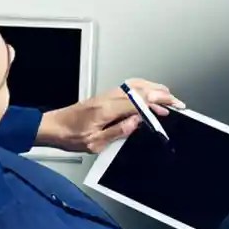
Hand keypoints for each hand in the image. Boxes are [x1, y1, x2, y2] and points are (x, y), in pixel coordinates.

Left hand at [37, 79, 182, 153]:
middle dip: (161, 94)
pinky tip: (148, 97)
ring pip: (135, 86)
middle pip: (140, 89)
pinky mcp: (105, 97)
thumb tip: (136, 123)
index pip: (139, 100)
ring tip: (167, 98)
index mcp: (107, 108)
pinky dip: (143, 91)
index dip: (159, 101)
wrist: (52, 127)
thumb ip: (119, 131)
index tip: (172, 105)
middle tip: (176, 102)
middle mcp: (108, 98)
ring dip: (153, 90)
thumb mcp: (95, 142)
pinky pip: (128, 89)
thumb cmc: (69, 136)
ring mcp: (106, 95)